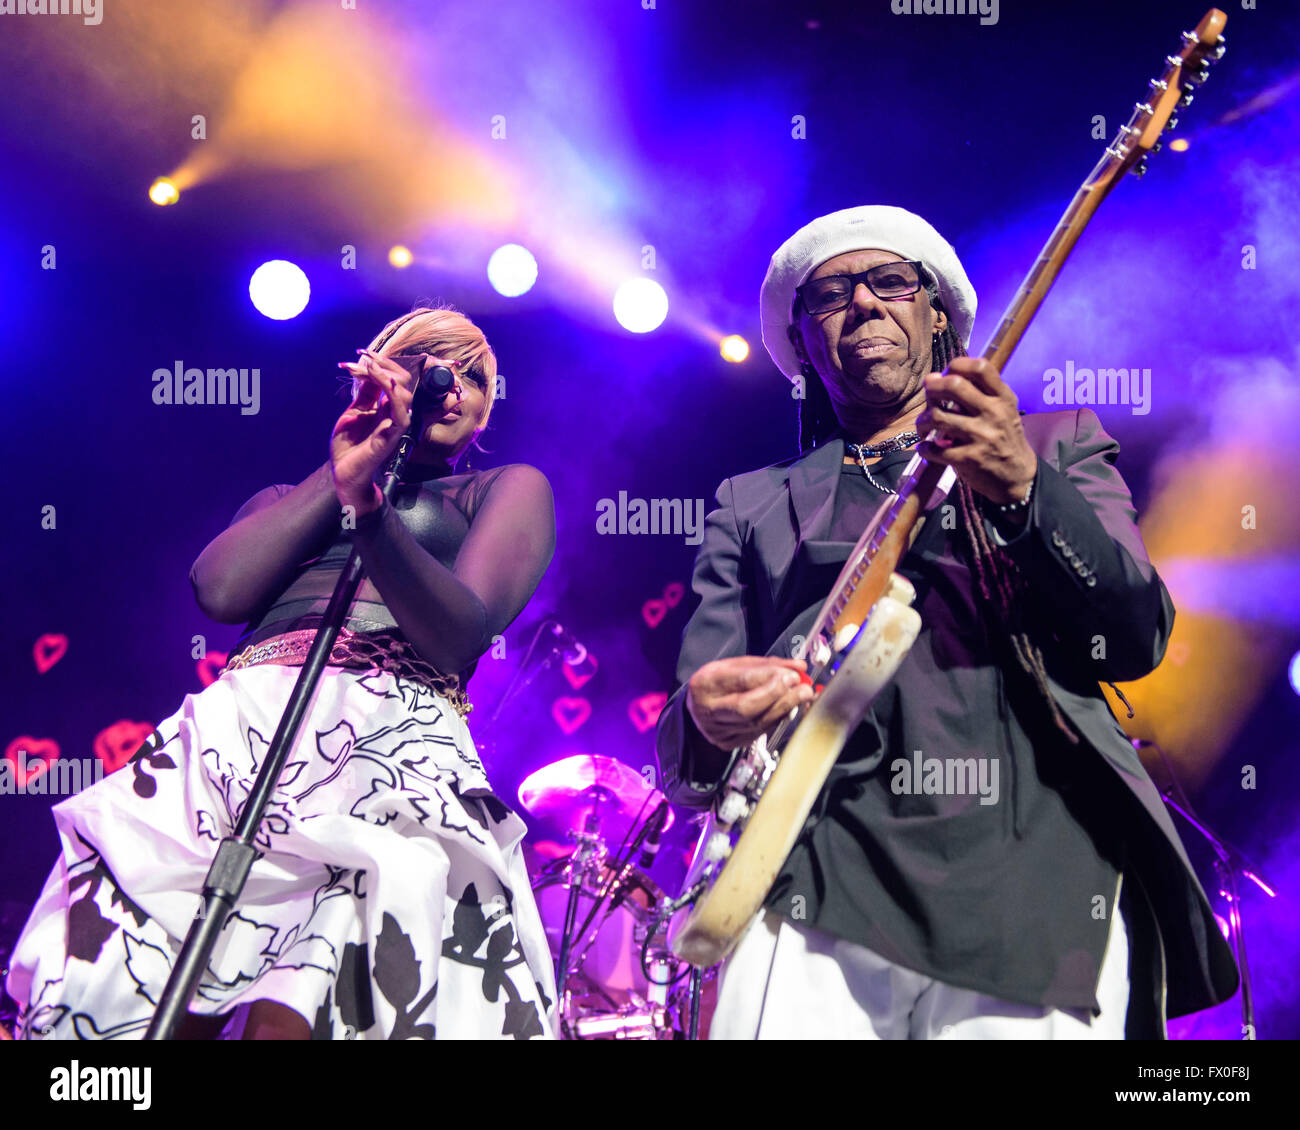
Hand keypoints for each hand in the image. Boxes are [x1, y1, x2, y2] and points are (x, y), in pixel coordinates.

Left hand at [331, 350, 417, 514]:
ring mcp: (395, 425)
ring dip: (387, 375)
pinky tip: (384, 380)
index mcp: (386, 409)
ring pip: (405, 393)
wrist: (343, 473)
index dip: (383, 363)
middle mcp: (394, 415)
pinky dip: (394, 394)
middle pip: (404, 382)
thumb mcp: (355, 413)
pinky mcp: (392, 435)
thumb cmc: (349, 447)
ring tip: (370, 365)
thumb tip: (367, 370)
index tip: (363, 352)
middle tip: (365, 356)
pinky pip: (400, 412)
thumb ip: (365, 394)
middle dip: (386, 364)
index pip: (396, 380)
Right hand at [686, 656, 813, 750]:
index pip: (741, 681)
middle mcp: (707, 710)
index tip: (792, 675)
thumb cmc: (719, 682)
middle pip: (748, 707)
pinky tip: (787, 709)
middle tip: (803, 688)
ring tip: (801, 697)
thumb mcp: (737, 665)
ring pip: (756, 723)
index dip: (770, 679)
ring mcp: (716, 731)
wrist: (698, 704)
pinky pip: (758, 733)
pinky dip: (776, 720)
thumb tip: (798, 667)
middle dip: (780, 697)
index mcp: (705, 684)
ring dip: (784, 709)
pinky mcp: (727, 743)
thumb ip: (767, 665)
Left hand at [914, 358, 1037, 504]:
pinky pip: (935, 449)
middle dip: (932, 388)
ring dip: (922, 420)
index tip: (945, 374)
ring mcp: (981, 436)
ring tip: (923, 425)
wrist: (1017, 476)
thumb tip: (934, 377)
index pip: (980, 367)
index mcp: (1002, 398)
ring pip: (937, 416)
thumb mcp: (1002, 410)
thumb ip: (975, 393)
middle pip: (953, 386)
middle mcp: (993, 413)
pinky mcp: (969, 458)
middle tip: (929, 397)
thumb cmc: (1003, 438)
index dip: (956, 365)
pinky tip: (926, 448)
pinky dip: (924, 448)